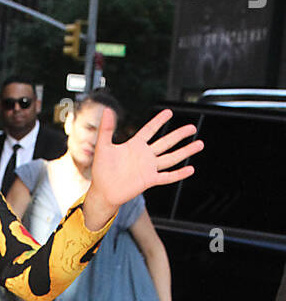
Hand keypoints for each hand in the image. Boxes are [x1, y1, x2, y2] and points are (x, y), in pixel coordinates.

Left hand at [84, 108, 203, 228]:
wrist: (103, 191)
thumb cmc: (101, 170)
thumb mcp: (103, 146)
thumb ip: (106, 128)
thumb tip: (107, 109)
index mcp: (135, 145)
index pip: (150, 129)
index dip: (159, 121)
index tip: (169, 112)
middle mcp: (145, 155)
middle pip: (166, 142)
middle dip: (180, 134)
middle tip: (192, 127)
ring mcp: (149, 168)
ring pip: (171, 158)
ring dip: (185, 151)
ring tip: (199, 144)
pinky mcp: (149, 180)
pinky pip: (167, 176)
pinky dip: (178, 174)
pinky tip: (190, 169)